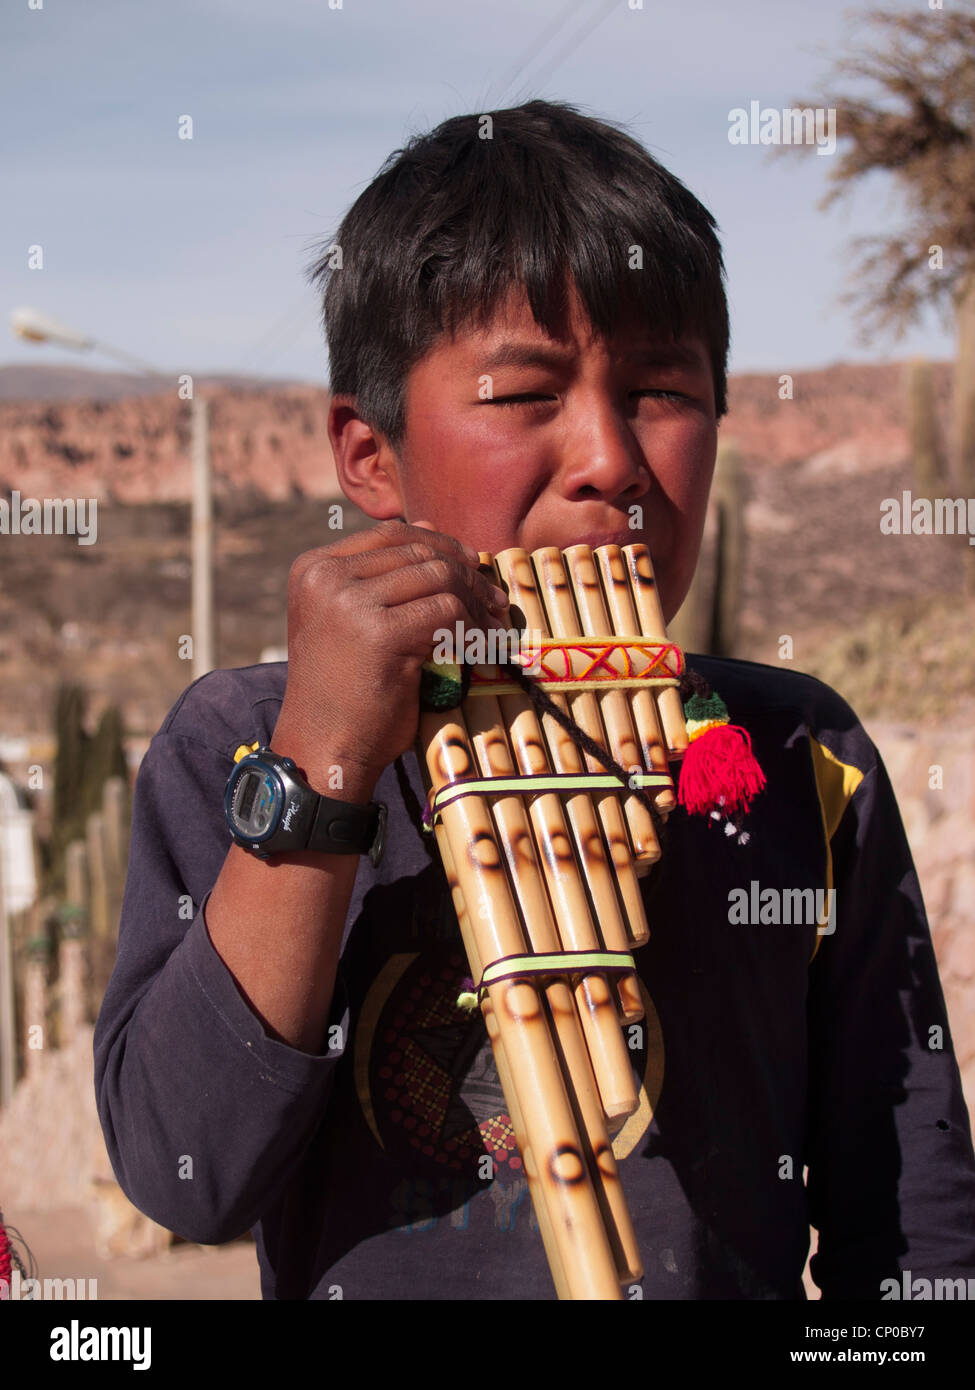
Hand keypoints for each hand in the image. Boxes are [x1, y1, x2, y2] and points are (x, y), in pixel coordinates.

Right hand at [270, 518, 510, 792]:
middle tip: (494, 600)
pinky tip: (483, 646)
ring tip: (491, 624)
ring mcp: (349, 603)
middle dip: (465, 573)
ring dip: (474, 601)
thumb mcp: (350, 620)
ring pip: (438, 578)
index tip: (471, 567)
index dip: (439, 544)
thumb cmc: (343, 690)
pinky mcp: (379, 633)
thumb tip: (436, 527)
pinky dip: (473, 628)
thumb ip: (383, 577)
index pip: (390, 534)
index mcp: (313, 568)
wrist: (323, 748)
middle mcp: (325, 577)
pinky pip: (446, 612)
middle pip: (417, 552)